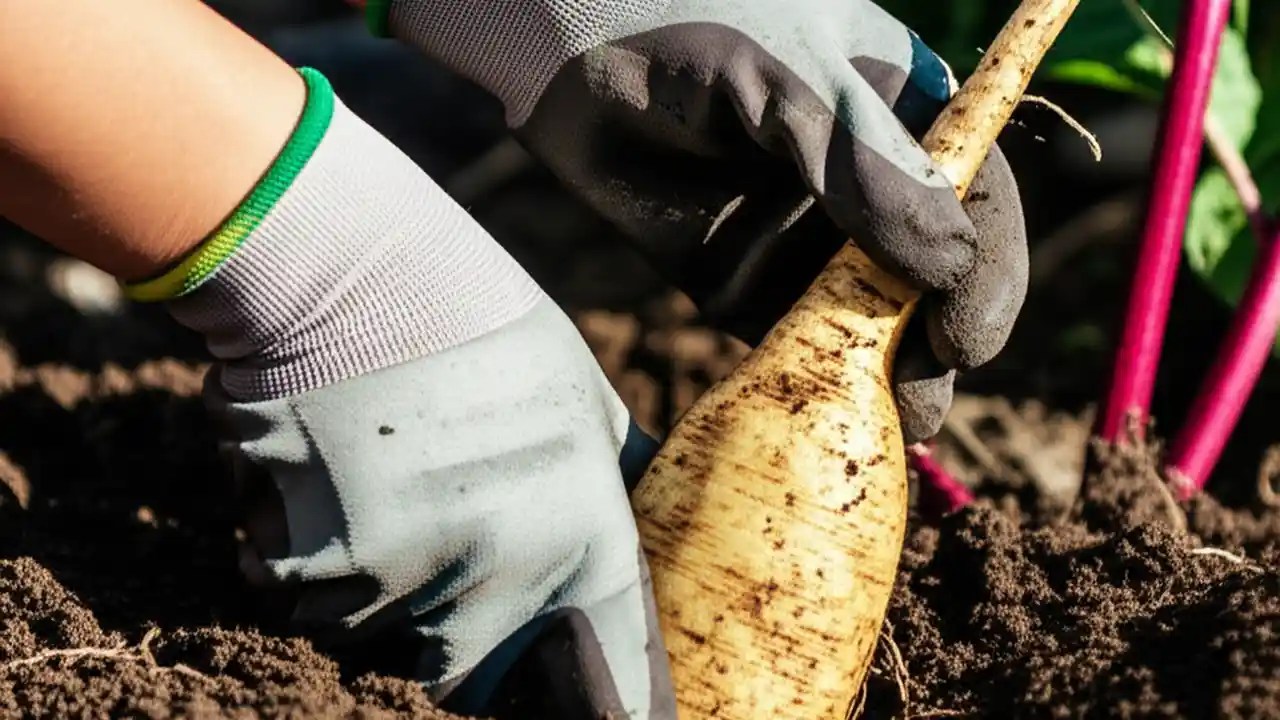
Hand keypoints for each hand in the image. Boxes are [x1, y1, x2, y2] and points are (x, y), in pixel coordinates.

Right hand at [191, 79, 674, 716]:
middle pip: (460, 671)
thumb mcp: (584, 401)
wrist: (354, 270)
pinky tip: (318, 471)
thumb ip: (611, 486)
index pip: (597, 676)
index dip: (574, 691)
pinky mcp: (311, 560)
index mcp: (584, 539)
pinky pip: (295, 590)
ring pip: (363, 630)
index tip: (541, 685)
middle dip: (440, 625)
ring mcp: (401, 576)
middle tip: (424, 539)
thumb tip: (640, 537)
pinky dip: (292, 549)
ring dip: (357, 580)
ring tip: (370, 479)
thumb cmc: (481, 328)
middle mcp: (499, 575)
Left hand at [368, 0, 1027, 442]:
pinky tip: (812, 414)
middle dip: (936, 343)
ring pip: (867, 325)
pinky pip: (788, 343)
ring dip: (880, 379)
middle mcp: (865, 191)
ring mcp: (802, 241)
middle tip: (923, 398)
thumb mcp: (793, 84)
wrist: (571, 47)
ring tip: (879, 428)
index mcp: (907, 123)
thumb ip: (866, 172)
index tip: (966, 337)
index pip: (979, 204)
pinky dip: (805, 382)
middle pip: (932, 280)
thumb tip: (950, 270)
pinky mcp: (741, 283)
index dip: (986, 273)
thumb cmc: (697, 25)